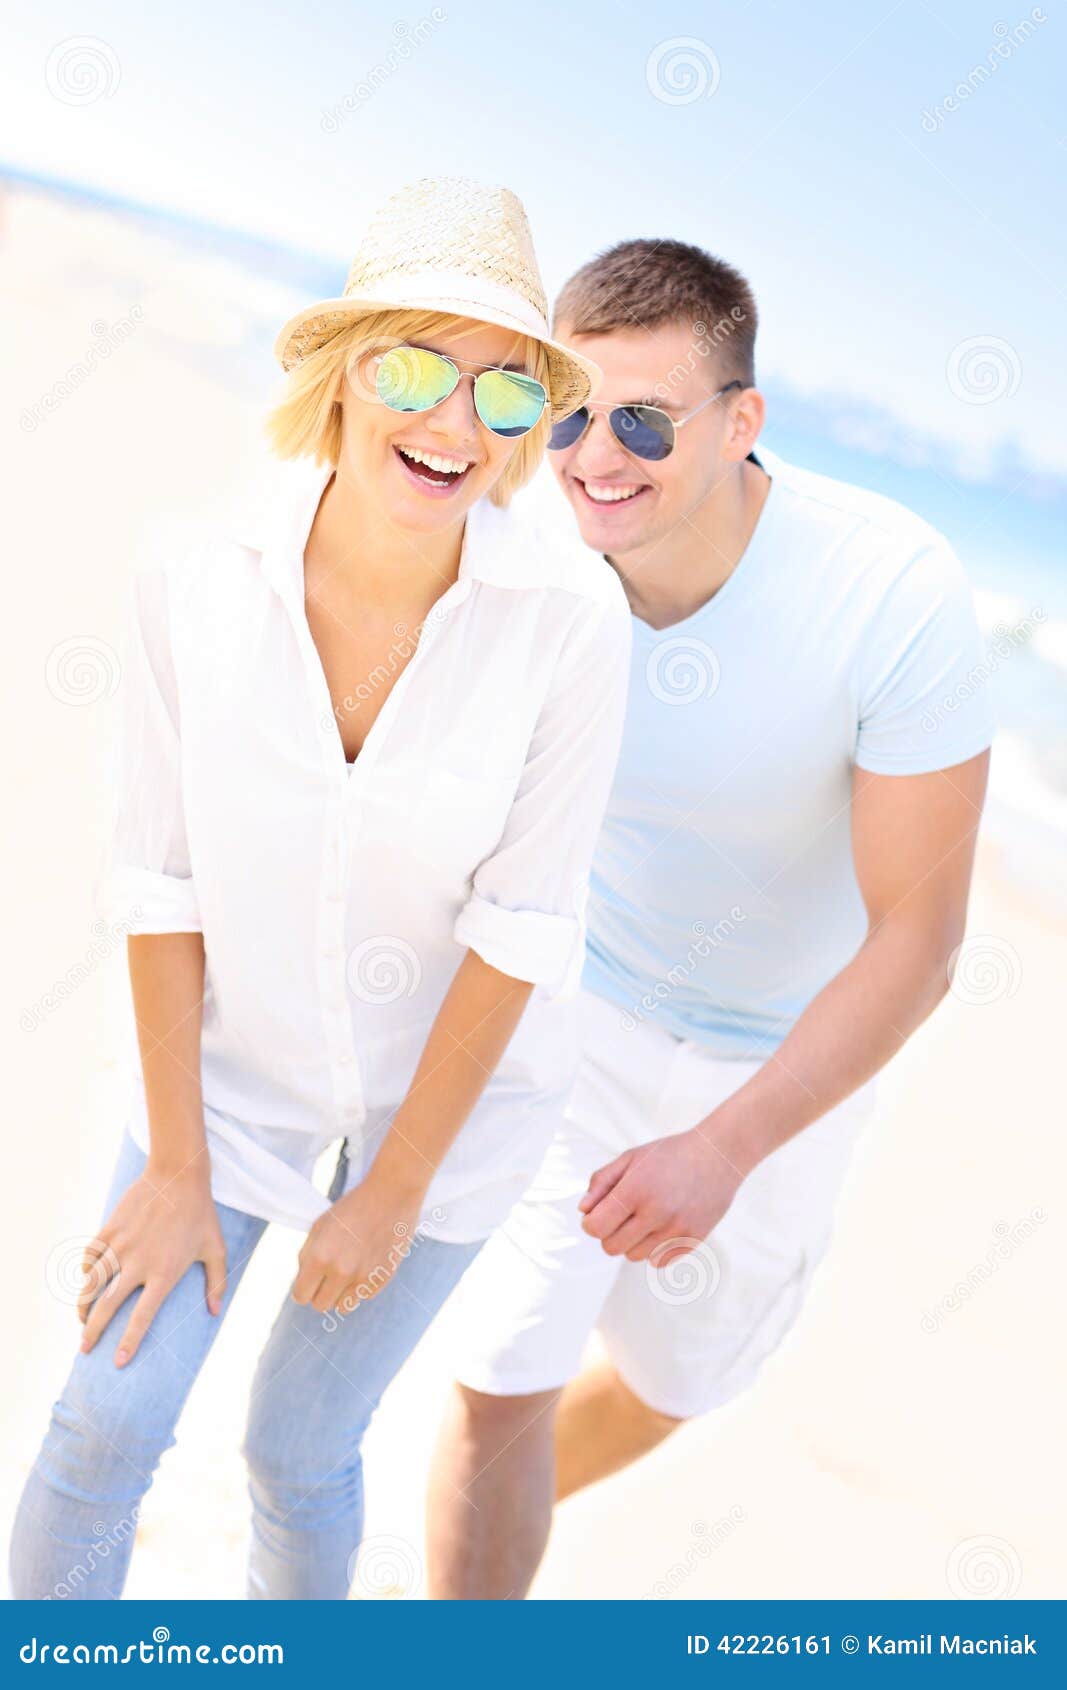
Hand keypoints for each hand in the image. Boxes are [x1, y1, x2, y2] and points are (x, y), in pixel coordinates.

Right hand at [79, 1159, 225, 1366]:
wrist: (178, 1174)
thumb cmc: (201, 1213)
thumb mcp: (216, 1248)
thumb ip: (216, 1283)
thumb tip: (215, 1312)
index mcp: (164, 1273)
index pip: (142, 1318)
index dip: (128, 1342)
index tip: (117, 1362)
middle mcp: (138, 1263)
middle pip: (106, 1306)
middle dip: (92, 1332)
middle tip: (84, 1349)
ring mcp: (121, 1245)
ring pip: (91, 1283)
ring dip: (82, 1306)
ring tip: (82, 1320)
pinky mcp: (109, 1228)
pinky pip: (90, 1256)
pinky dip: (85, 1271)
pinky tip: (87, 1281)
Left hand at [292, 1176, 422, 1313]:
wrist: (392, 1194)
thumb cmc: (352, 1207)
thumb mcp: (320, 1225)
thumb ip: (306, 1256)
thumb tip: (304, 1281)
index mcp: (320, 1257)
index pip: (301, 1296)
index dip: (304, 1287)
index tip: (310, 1279)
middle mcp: (341, 1272)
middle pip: (321, 1305)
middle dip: (321, 1292)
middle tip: (328, 1274)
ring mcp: (364, 1277)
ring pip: (343, 1306)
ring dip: (341, 1293)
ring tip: (348, 1270)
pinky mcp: (383, 1279)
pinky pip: (364, 1296)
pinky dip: (362, 1285)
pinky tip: (367, 1262)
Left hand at [579, 1127, 745, 1263]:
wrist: (718, 1155)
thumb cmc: (670, 1154)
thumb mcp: (630, 1157)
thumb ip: (601, 1182)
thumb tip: (584, 1211)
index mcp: (636, 1190)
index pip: (596, 1227)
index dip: (591, 1223)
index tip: (599, 1214)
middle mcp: (656, 1213)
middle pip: (612, 1247)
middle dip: (610, 1234)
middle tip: (622, 1216)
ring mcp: (676, 1230)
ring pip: (634, 1256)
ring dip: (633, 1242)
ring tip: (645, 1218)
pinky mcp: (693, 1240)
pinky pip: (659, 1262)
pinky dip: (655, 1249)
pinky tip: (663, 1226)